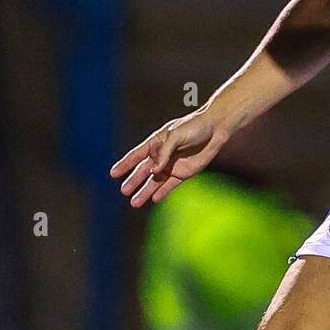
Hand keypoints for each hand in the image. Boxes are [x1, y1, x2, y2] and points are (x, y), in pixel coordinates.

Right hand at [110, 108, 230, 206]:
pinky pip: (170, 185)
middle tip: (124, 191)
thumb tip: (153, 171)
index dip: (125, 164)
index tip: (113, 173)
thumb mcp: (175, 136)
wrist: (216, 128)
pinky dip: (162, 192)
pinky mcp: (184, 173)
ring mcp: (172, 165)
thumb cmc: (194, 126)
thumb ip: (164, 153)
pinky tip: (154, 199)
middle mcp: (162, 155)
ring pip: (155, 181)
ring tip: (135, 203)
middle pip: (144, 171)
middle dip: (134, 181)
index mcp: (157, 142)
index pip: (137, 155)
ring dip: (145, 191)